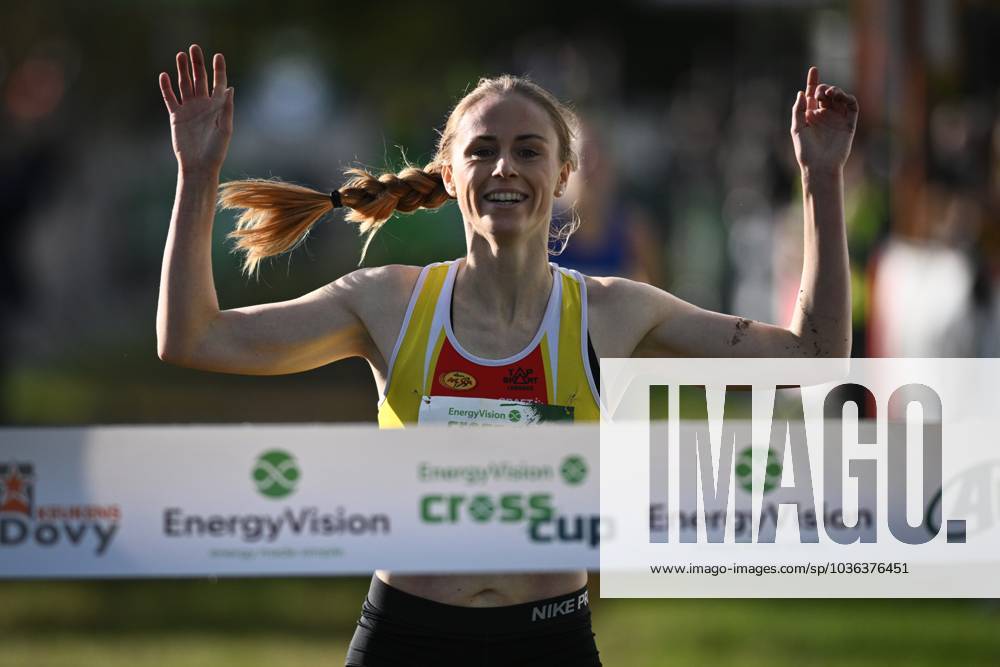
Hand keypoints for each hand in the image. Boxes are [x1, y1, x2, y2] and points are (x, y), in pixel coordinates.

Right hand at [159, 44, 233, 174]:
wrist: (198, 166)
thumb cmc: (215, 151)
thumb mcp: (225, 129)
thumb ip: (226, 109)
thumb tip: (230, 88)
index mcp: (217, 107)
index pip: (218, 83)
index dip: (218, 69)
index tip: (218, 55)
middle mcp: (203, 105)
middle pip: (200, 79)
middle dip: (197, 64)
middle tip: (194, 48)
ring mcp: (189, 109)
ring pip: (185, 84)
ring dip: (183, 70)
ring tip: (181, 55)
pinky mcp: (176, 116)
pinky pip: (170, 98)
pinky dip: (167, 87)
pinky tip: (164, 75)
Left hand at [791, 67, 858, 174]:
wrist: (820, 165)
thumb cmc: (806, 150)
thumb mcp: (797, 128)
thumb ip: (799, 110)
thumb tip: (802, 93)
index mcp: (810, 115)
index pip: (812, 94)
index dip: (813, 81)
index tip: (814, 69)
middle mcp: (824, 115)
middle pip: (825, 93)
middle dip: (823, 88)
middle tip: (820, 93)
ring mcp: (837, 118)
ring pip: (839, 97)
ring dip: (835, 91)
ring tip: (829, 94)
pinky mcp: (849, 123)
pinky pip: (852, 106)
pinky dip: (848, 98)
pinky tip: (840, 97)